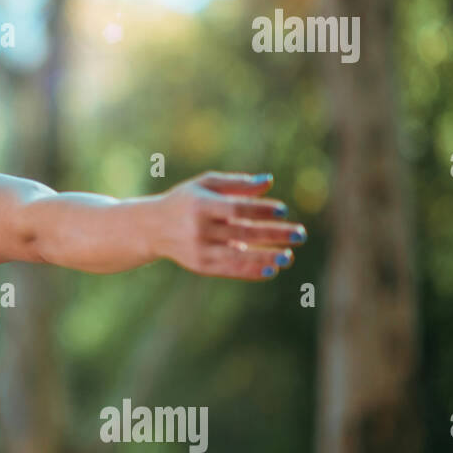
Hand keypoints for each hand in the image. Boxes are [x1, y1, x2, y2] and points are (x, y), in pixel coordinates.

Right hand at [155, 171, 306, 280]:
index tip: (283, 210)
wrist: (152, 227)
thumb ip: (236, 183)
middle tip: (300, 234)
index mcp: (200, 205)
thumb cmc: (185, 201)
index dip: (261, 209)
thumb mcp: (206, 185)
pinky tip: (271, 269)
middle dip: (274, 234)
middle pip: (243, 232)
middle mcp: (198, 229)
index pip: (237, 208)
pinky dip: (251, 270)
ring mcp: (198, 249)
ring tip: (289, 257)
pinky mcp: (199, 265)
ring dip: (266, 257)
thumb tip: (268, 181)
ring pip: (238, 256)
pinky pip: (229, 269)